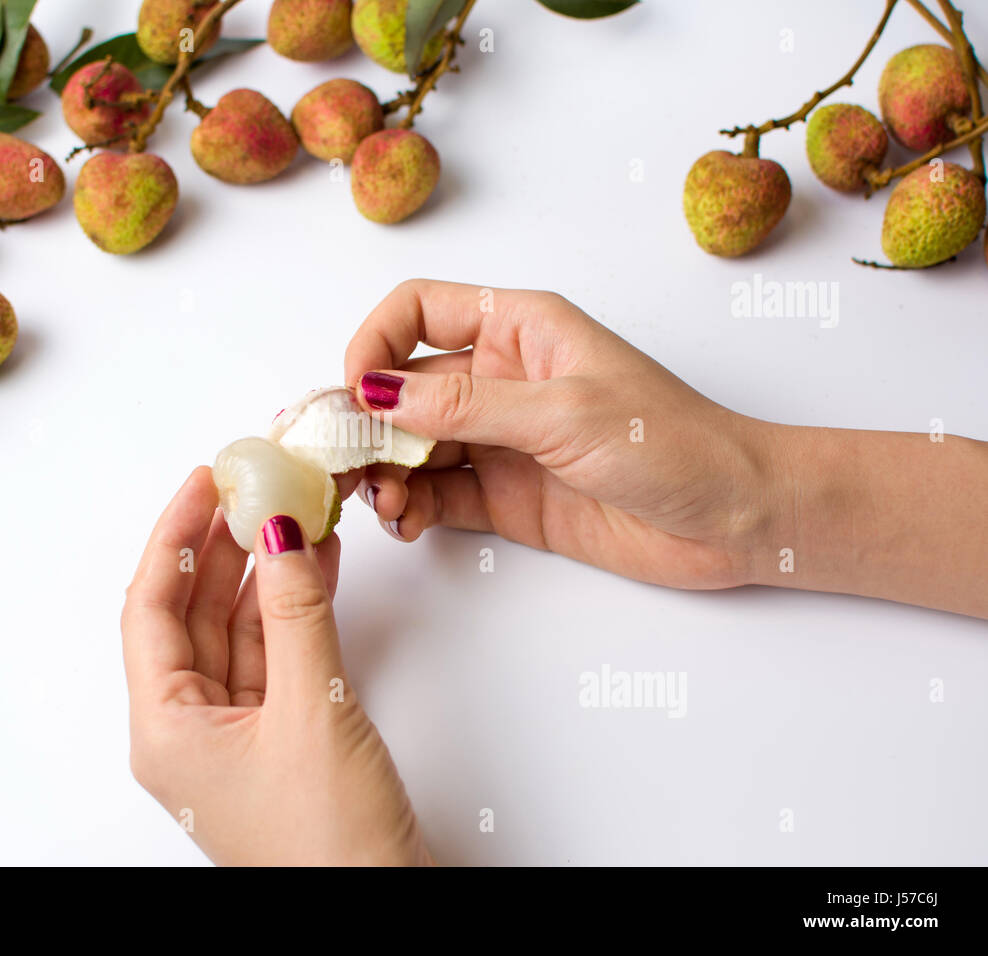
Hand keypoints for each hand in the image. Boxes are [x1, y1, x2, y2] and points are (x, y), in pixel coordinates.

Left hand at [122, 468, 431, 864]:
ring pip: (236, 633)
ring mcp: (235, 739)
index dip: (175, 537)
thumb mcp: (310, 709)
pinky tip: (315, 569)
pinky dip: (293, 612)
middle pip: (191, 614)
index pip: (151, 607)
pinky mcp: (279, 744)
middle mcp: (189, 732)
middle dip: (223, 546)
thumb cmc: (328, 848)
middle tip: (248, 485)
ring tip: (289, 511)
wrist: (384, 916)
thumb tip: (280, 530)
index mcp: (164, 729)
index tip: (202, 483)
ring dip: (264, 574)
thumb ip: (295, 612)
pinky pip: (274, 658)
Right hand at [345, 279, 774, 589]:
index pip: (417, 311)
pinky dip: (413, 509)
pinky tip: (409, 523)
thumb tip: (375, 390)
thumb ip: (464, 403)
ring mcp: (501, 439)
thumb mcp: (562, 413)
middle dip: (368, 423)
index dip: (374, 344)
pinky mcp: (507, 496)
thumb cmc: (672, 442)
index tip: (354, 391)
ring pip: (413, 446)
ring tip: (387, 506)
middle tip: (346, 466)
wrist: (735, 518)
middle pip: (403, 386)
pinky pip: (438, 495)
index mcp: (518, 328)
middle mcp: (501, 378)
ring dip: (387, 473)